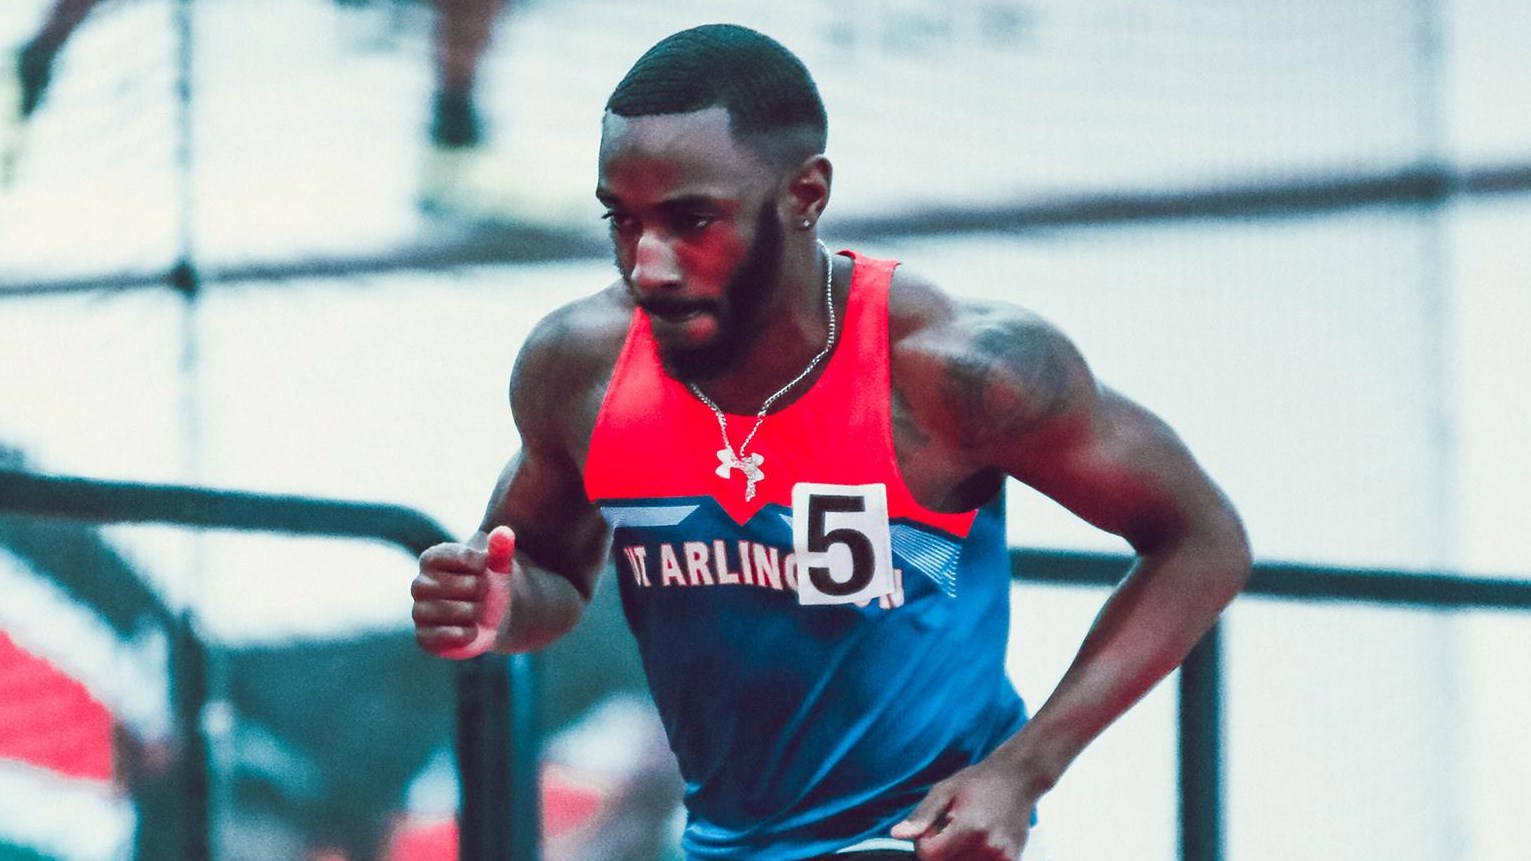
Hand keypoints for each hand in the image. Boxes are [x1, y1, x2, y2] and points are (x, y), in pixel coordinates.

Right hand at [412, 525, 515, 658]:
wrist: (491, 617)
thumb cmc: (489, 582)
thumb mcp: (498, 562)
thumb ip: (501, 547)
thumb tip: (504, 534)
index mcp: (432, 559)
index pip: (460, 556)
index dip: (480, 563)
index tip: (484, 567)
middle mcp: (420, 584)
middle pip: (459, 585)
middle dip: (480, 589)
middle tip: (482, 593)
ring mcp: (419, 611)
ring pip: (450, 611)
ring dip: (474, 611)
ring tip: (478, 610)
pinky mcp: (424, 637)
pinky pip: (441, 637)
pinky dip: (464, 633)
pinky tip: (472, 629)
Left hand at [890, 756, 1034, 860]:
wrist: (1018, 779)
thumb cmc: (978, 781)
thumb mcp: (945, 790)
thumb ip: (921, 816)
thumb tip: (896, 835)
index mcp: (970, 827)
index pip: (930, 855)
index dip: (924, 844)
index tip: (933, 828)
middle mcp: (988, 847)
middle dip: (939, 851)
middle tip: (948, 829)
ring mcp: (1002, 858)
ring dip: (955, 856)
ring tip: (963, 834)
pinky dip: (971, 857)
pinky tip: (976, 841)